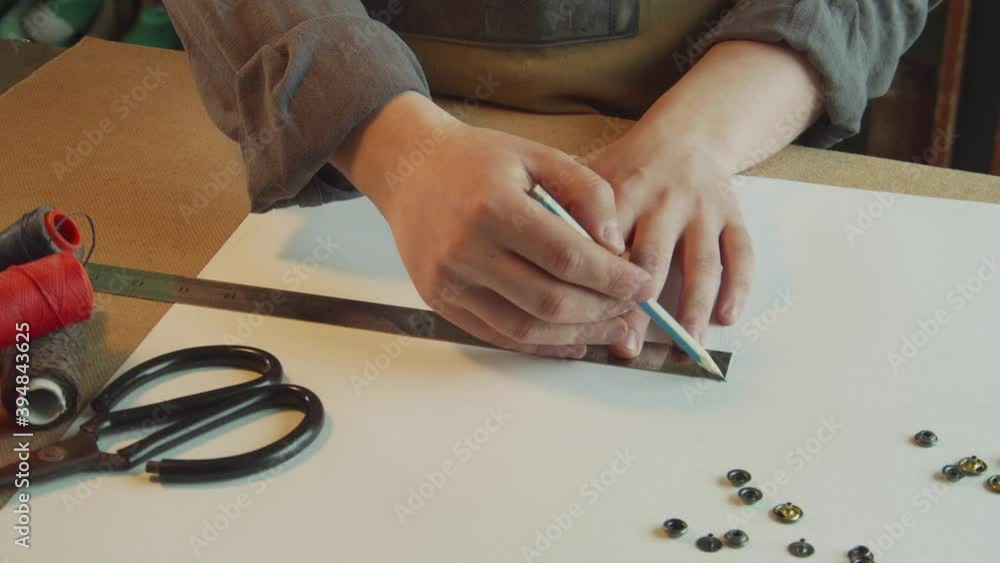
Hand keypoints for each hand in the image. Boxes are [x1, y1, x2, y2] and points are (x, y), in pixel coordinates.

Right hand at [332, 93, 653, 357]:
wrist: (410, 170)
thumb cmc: (477, 161)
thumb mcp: (538, 155)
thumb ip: (586, 192)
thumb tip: (616, 247)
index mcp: (492, 206)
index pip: (566, 257)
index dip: (612, 278)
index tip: (642, 284)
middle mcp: (464, 249)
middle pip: (549, 300)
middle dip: (601, 311)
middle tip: (632, 309)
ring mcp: (448, 281)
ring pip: (526, 328)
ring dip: (577, 334)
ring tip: (610, 327)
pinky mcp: (440, 302)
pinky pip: (499, 335)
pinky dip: (541, 344)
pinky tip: (572, 338)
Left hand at [584, 126, 753, 357]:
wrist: (688, 132)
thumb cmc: (630, 164)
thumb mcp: (593, 172)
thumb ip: (565, 209)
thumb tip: (529, 256)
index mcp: (622, 189)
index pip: (606, 242)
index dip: (596, 281)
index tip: (586, 317)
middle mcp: (664, 199)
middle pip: (653, 257)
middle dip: (641, 303)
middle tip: (631, 343)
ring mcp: (701, 209)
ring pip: (701, 262)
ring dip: (693, 306)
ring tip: (686, 343)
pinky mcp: (731, 214)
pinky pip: (740, 252)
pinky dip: (737, 286)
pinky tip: (726, 316)